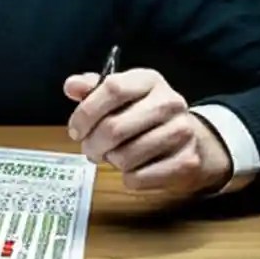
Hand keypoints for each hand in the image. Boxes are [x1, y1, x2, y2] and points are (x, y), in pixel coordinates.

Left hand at [64, 68, 231, 197]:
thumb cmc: (142, 115)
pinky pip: (140, 178)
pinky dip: (129, 178)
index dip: (86, 113)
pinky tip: (134, 168)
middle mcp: (170, 102)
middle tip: (90, 150)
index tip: (75, 130)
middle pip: (114, 127)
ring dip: (111, 161)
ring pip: (125, 156)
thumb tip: (71, 86)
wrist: (187, 139)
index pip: (113, 88)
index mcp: (149, 80)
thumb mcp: (120, 96)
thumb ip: (92, 89)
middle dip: (92, 144)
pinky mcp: (187, 161)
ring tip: (115, 156)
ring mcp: (182, 131)